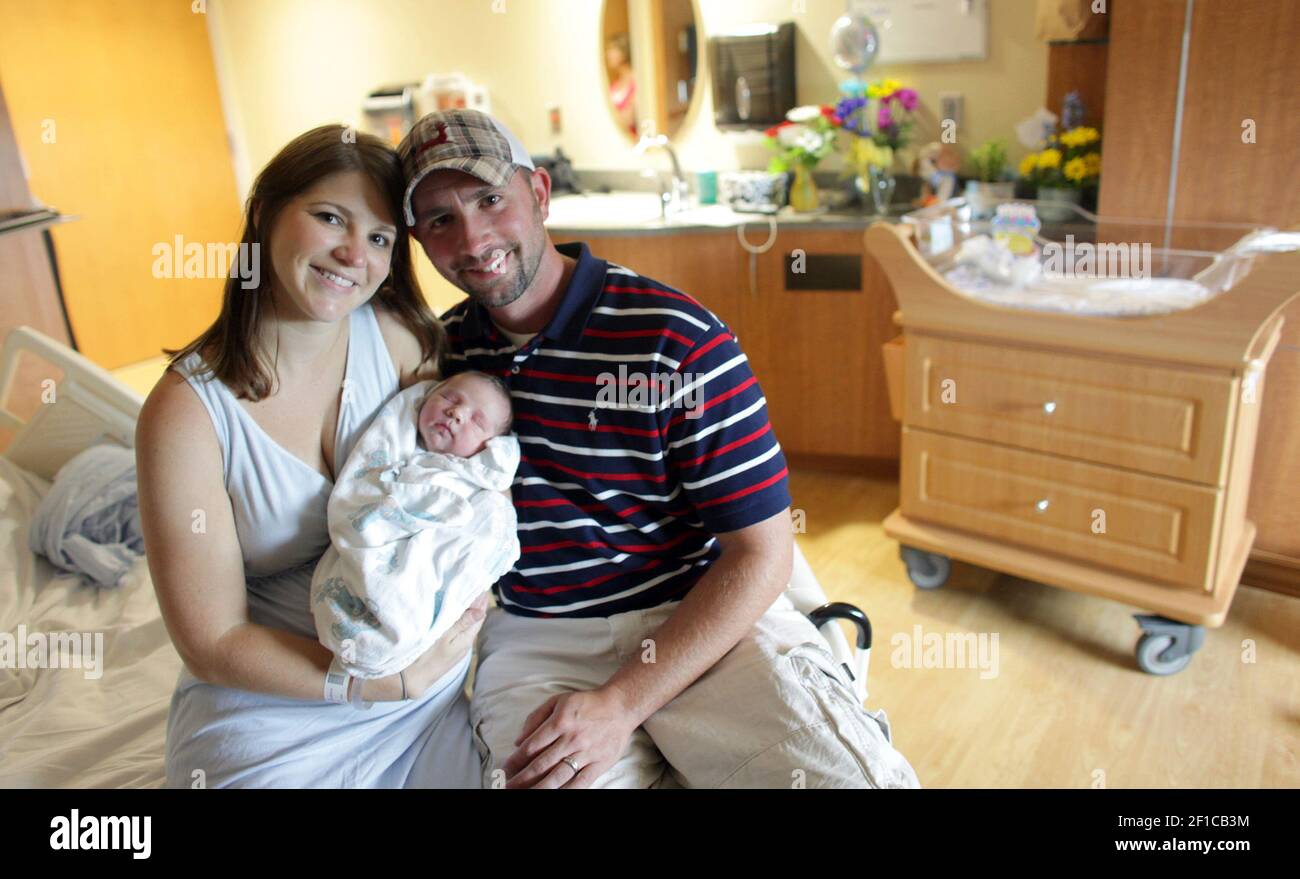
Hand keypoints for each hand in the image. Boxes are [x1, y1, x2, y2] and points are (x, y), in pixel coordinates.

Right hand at [360, 593, 488, 700]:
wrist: (407, 681)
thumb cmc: (424, 657)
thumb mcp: (444, 637)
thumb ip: (462, 622)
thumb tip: (482, 607)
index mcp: (466, 639)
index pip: (479, 613)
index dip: (478, 597)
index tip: (475, 579)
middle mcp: (464, 643)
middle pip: (472, 617)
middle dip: (471, 600)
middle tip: (465, 581)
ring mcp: (454, 647)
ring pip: (462, 622)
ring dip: (461, 608)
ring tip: (457, 590)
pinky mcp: (444, 649)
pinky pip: (453, 628)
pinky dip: (452, 617)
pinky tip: (446, 609)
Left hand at [502, 688, 638, 788]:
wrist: (619, 707)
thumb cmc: (587, 703)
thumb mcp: (558, 700)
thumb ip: (535, 718)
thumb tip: (519, 740)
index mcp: (560, 722)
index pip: (532, 745)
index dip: (516, 760)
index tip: (506, 769)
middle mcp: (571, 739)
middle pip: (542, 764)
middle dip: (522, 778)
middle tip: (509, 786)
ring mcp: (586, 753)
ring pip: (558, 776)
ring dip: (539, 788)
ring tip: (525, 794)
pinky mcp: (599, 763)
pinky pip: (580, 783)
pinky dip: (565, 791)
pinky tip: (554, 795)